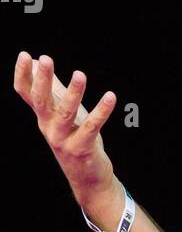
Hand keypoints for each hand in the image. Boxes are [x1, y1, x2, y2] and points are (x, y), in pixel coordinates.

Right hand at [14, 51, 118, 201]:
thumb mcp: (62, 112)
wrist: (87, 176)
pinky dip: (101, 111)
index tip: (25, 54)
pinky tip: (110, 96)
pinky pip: (92, 127)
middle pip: (41, 101)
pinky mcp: (82, 148)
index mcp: (42, 116)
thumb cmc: (75, 137)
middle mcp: (48, 127)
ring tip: (80, 74)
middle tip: (46, 59)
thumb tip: (39, 62)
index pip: (25, 94)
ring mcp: (63, 139)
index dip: (23, 75)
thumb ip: (52, 88)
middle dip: (43, 80)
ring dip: (73, 94)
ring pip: (65, 114)